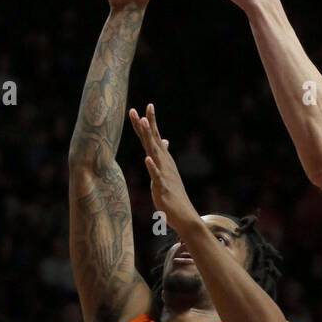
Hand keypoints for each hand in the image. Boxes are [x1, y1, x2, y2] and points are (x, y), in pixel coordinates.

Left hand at [129, 104, 200, 235]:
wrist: (184, 214)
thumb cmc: (173, 194)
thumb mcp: (166, 171)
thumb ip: (163, 155)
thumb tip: (164, 140)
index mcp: (163, 160)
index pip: (155, 138)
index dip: (149, 123)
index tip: (145, 106)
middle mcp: (164, 164)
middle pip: (153, 141)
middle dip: (146, 125)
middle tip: (137, 110)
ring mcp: (164, 174)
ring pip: (154, 153)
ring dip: (149, 138)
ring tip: (144, 124)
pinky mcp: (163, 187)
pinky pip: (156, 176)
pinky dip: (152, 167)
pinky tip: (147, 159)